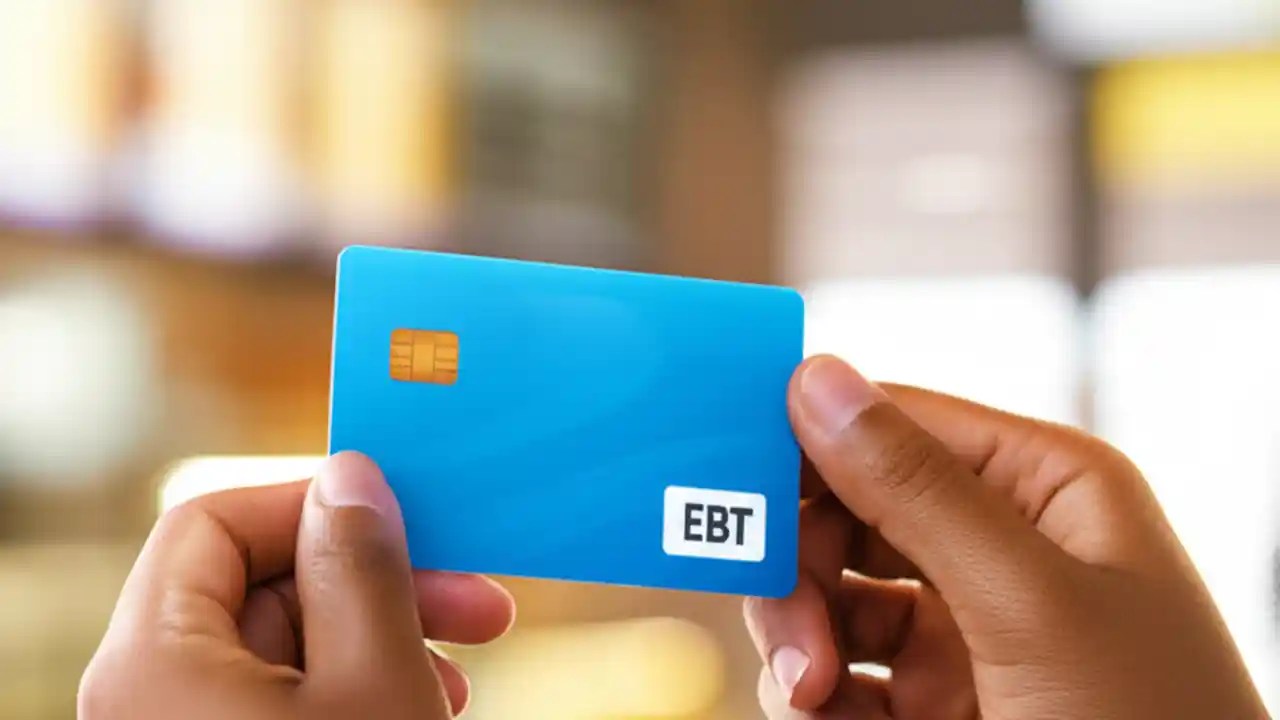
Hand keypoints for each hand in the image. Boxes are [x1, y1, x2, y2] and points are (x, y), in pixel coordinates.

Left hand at [80, 452, 513, 719]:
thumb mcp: (375, 679)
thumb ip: (360, 565)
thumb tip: (350, 476)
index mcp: (151, 661)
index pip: (213, 521)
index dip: (315, 504)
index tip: (403, 517)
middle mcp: (146, 695)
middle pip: (258, 586)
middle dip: (377, 584)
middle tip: (474, 600)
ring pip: (281, 646)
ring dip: (381, 637)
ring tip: (458, 671)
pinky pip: (280, 698)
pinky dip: (352, 686)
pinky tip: (422, 699)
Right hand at [745, 356, 1267, 718]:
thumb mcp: (1030, 604)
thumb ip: (919, 490)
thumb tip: (819, 379)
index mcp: (1044, 487)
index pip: (894, 424)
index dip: (806, 445)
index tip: (731, 481)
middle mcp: (1002, 545)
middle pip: (846, 513)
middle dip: (802, 571)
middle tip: (793, 636)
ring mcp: (970, 626)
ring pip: (833, 597)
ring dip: (800, 640)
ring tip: (811, 698)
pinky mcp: (945, 700)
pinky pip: (846, 675)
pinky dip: (819, 697)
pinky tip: (827, 719)